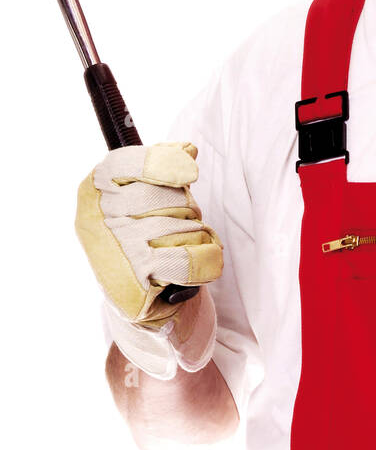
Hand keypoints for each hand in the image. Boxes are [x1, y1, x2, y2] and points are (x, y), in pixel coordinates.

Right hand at [75, 141, 222, 328]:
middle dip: (187, 209)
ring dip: (196, 236)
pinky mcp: (133, 283)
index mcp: (94, 190)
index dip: (162, 163)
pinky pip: (188, 259)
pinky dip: (206, 259)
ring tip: (182, 247)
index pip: (125, 164)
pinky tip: (203, 262)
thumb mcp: (146, 199)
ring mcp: (114, 251)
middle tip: (180, 223)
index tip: (190, 173)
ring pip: (182, 227)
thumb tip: (186, 150)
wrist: (141, 299)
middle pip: (164, 197)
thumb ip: (162, 170)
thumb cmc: (145, 241)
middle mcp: (97, 219)